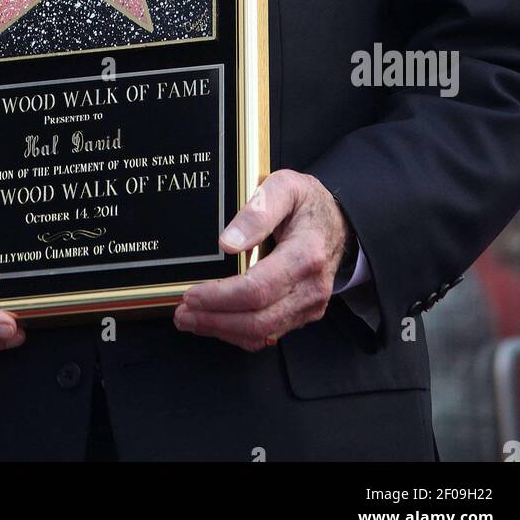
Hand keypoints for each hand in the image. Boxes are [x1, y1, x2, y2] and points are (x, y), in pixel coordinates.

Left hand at [174, 170, 350, 350]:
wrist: (338, 220)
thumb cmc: (308, 202)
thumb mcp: (285, 187)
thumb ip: (258, 211)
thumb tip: (227, 243)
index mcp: (306, 255)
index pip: (258, 289)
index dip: (221, 297)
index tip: (192, 294)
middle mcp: (310, 287)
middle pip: (258, 320)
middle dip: (215, 321)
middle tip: (181, 314)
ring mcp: (309, 305)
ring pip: (263, 332)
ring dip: (223, 330)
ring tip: (191, 319)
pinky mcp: (303, 313)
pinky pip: (269, 332)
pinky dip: (239, 332)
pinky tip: (217, 321)